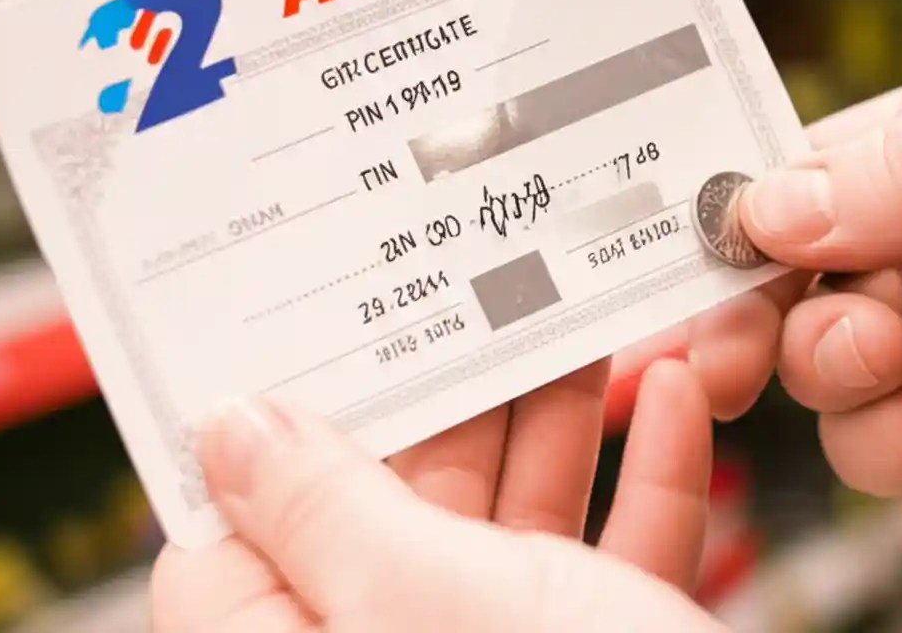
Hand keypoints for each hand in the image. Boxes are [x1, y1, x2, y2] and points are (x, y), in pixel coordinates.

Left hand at [151, 360, 726, 631]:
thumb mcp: (426, 597)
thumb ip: (321, 506)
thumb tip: (234, 430)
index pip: (240, 541)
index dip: (276, 441)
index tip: (331, 343)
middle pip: (396, 512)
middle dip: (459, 402)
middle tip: (490, 305)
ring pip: (513, 528)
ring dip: (562, 425)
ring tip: (589, 335)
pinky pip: (605, 562)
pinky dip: (640, 481)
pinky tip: (667, 406)